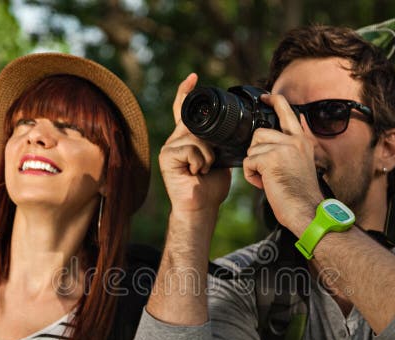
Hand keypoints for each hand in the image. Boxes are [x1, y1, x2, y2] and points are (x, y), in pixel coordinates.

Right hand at [158, 73, 230, 219]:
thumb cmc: (211, 187)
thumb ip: (218, 141)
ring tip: (203, 171)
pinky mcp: (166, 156)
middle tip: (208, 164)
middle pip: (196, 124)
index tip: (194, 77)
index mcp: (187, 139)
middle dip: (210, 143)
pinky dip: (200, 162)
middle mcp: (175, 140)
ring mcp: (169, 147)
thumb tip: (229, 129)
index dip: (187, 92)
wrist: (201, 207)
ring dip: (208, 156)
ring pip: (196, 137)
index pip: (185, 110)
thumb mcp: (220, 158)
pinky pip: (191, 149)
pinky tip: (195, 174)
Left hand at [243, 93, 323, 234]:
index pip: (287, 112)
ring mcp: (284, 148)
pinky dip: (251, 176)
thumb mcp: (298, 164)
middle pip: (259, 133)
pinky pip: (248, 162)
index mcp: (302, 140)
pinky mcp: (271, 158)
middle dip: (256, 152)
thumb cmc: (300, 195)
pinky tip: (265, 184)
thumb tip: (264, 141)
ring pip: (252, 149)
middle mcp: (295, 140)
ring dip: (254, 166)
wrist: (307, 211)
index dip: (274, 101)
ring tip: (269, 180)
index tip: (266, 97)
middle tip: (268, 171)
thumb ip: (287, 149)